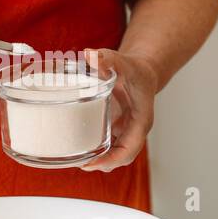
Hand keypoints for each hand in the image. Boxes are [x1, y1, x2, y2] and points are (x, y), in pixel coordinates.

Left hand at [80, 48, 158, 172]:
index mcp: (140, 121)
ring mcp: (126, 132)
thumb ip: (107, 58)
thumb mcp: (123, 62)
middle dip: (101, 164)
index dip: (111, 160)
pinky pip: (108, 146)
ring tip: (75, 160)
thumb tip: (89, 54)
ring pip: (114, 155)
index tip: (92, 164)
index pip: (128, 149)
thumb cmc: (136, 70)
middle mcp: (134, 130)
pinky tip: (79, 148)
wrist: (142, 71)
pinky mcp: (117, 130)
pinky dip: (96, 150)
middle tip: (79, 163)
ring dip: (98, 160)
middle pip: (120, 158)